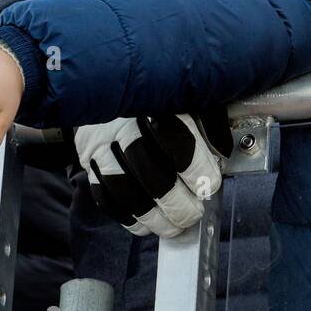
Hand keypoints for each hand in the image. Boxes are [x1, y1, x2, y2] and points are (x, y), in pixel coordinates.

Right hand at [75, 111, 234, 237]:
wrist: (111, 84)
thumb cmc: (165, 96)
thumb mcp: (194, 98)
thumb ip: (210, 124)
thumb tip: (222, 156)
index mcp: (153, 99)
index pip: (174, 137)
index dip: (195, 167)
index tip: (210, 186)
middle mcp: (122, 119)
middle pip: (146, 168)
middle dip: (174, 201)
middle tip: (193, 214)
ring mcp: (100, 140)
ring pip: (122, 185)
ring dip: (150, 214)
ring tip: (172, 226)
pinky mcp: (88, 156)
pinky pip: (102, 192)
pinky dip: (125, 214)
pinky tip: (144, 224)